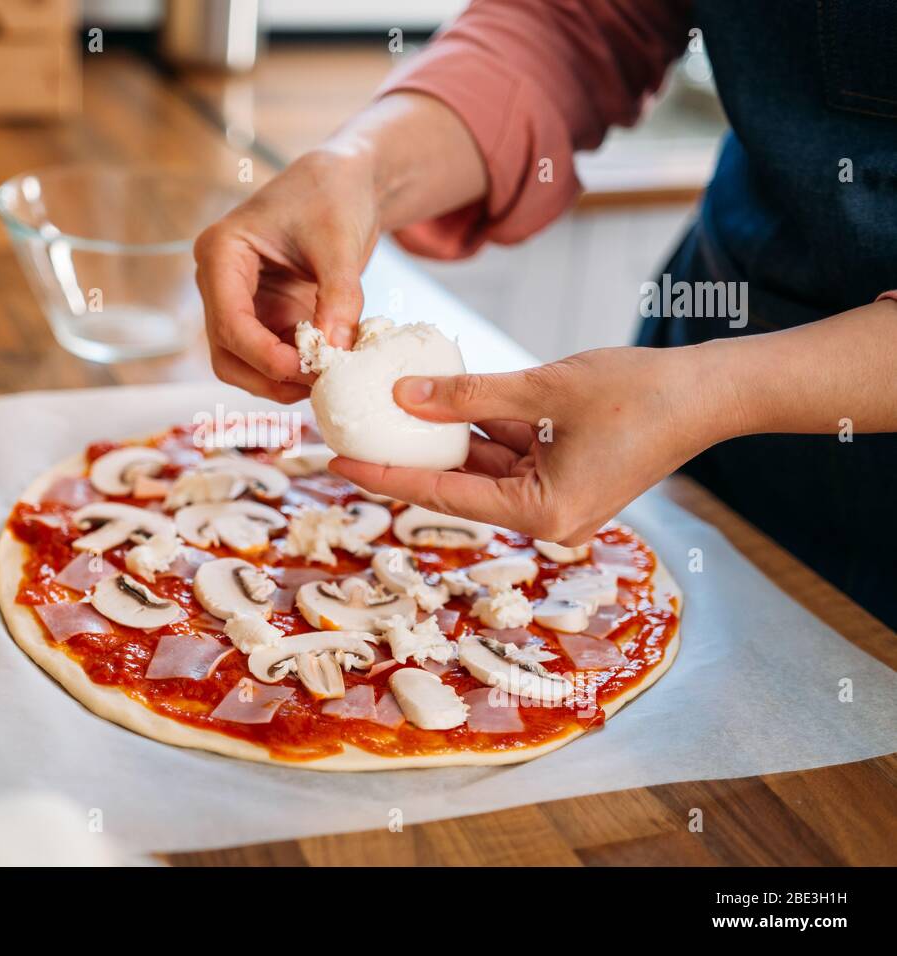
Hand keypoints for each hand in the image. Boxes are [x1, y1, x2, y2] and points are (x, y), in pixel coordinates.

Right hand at [193, 149, 379, 403]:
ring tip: (327, 377)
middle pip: (227, 353)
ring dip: (281, 381)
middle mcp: (219, 282)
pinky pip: (270, 357)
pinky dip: (296, 370)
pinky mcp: (263, 316)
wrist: (343, 184)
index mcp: (221, 252)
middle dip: (269, 376)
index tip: (306, 370)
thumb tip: (334, 351)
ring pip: (243, 364)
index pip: (229, 321)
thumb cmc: (333, 196)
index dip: (264, 355)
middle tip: (318, 383)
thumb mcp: (341, 243)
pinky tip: (329, 366)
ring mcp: (239, 303)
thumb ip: (340, 297)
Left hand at [329, 346, 733, 543]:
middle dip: (407, 456)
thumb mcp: (542, 388)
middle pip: (458, 486)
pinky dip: (482, 432)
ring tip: (386, 412)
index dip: (385, 474)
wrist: (711, 393)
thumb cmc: (639, 392)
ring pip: (483, 469)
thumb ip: (469, 395)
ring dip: (444, 439)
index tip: (336, 462)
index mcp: (542, 512)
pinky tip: (443, 402)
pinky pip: (510, 458)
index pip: (443, 493)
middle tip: (352, 435)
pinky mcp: (567, 480)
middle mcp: (547, 519)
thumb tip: (402, 395)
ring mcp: (558, 501)